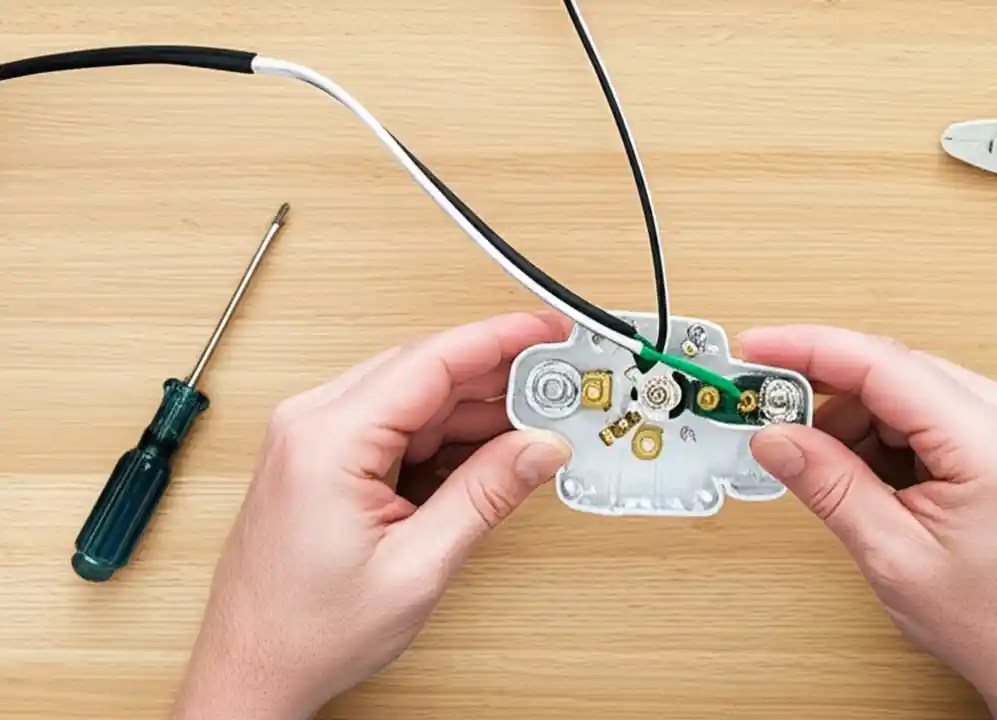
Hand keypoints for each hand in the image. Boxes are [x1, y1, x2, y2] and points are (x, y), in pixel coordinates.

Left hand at [171, 312, 572, 719]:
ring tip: (530, 428)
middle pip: (423, 370)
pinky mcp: (318, 457)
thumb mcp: (417, 567)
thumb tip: (538, 448)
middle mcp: (310, 424)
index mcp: (327, 440)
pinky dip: (441, 433)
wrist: (252, 670)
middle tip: (556, 385)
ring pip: (410, 395)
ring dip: (471, 408)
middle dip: (495, 375)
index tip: (547, 330)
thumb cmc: (307, 632)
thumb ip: (484, 496)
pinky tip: (482, 454)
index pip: (430, 361)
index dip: (499, 339)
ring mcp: (310, 438)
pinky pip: (392, 423)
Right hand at [741, 326, 996, 719]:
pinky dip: (878, 435)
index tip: (758, 347)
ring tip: (832, 478)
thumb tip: (775, 437)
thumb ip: (829, 485)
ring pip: (899, 388)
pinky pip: (919, 410)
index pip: (883, 365)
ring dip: (852, 422)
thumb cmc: (991, 618)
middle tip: (769, 418)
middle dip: (825, 394)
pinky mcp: (996, 434)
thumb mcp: (892, 555)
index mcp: (992, 442)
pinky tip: (866, 479)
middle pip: (890, 370)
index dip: (810, 349)